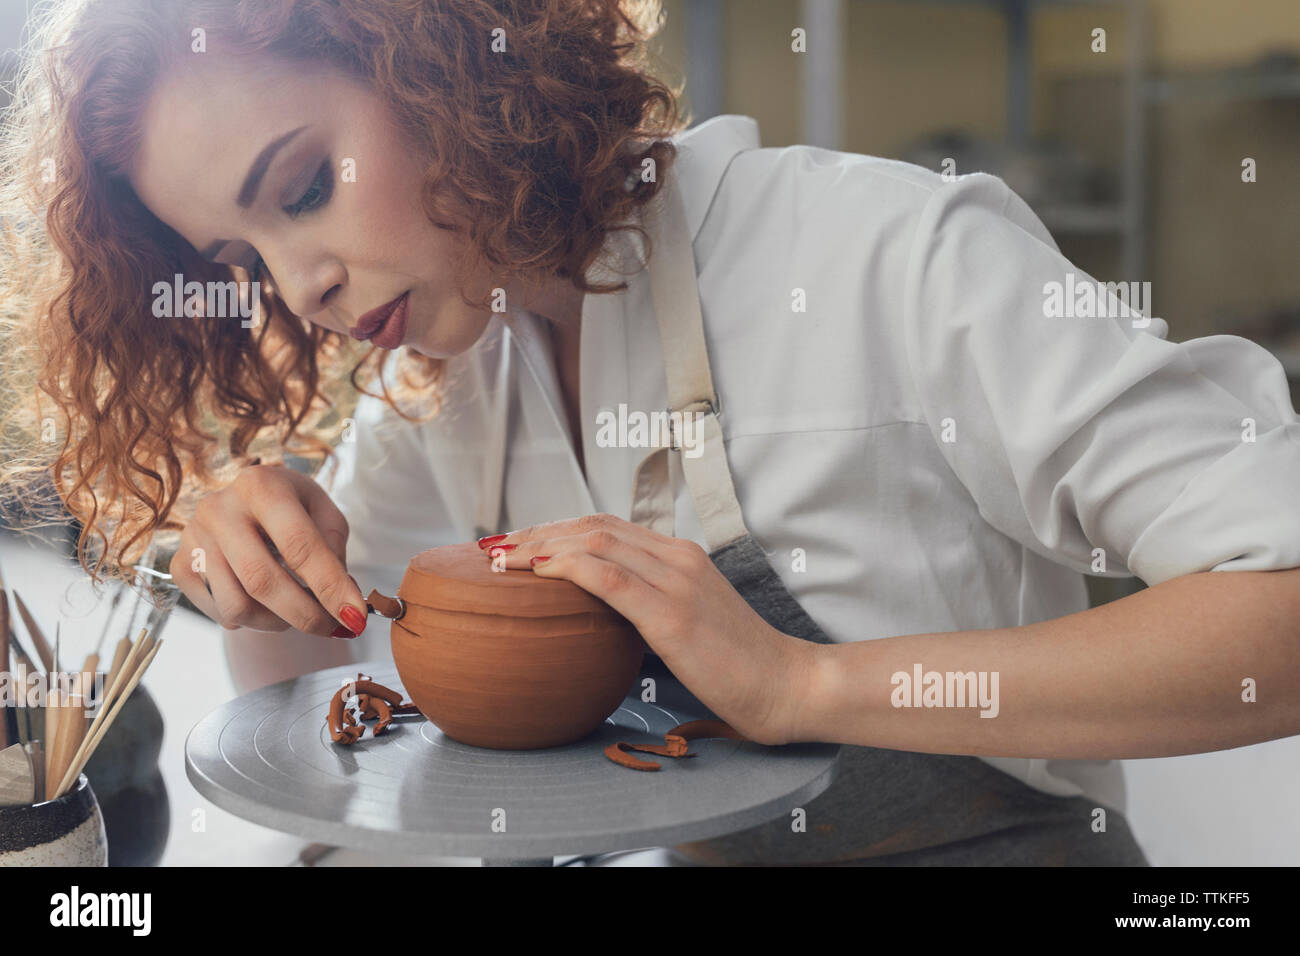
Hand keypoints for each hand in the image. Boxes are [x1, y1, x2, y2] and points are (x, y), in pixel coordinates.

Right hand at [170, 464, 368, 637]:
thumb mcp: (324, 513)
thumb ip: (335, 552)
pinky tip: (265, 602)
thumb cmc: (293, 508)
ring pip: (238, 606)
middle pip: (261, 580)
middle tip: (333, 628)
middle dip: (305, 615)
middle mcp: (219, 508)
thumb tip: (343, 602)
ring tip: (297, 609)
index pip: (299, 545)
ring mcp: (193, 537)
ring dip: (278, 621)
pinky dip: (251, 620)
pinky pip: (220, 613)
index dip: (329, 586)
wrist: (246, 502)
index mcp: (261, 485)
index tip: (355, 617)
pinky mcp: (180, 565)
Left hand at [478, 513, 817, 744]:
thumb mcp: (689, 627)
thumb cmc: (740, 667)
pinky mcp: (672, 614)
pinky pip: (610, 577)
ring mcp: (676, 581)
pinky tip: (537, 572)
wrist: (787, 686)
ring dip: (540, 546)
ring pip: (596, 541)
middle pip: (593, 524)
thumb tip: (604, 622)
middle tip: (494, 547)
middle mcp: (677, 557)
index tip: (518, 545)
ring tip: (501, 558)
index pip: (607, 525)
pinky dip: (567, 568)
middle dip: (537, 532)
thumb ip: (650, 613)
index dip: (556, 529)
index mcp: (681, 557)